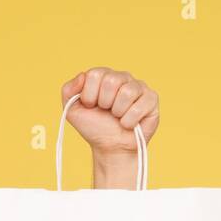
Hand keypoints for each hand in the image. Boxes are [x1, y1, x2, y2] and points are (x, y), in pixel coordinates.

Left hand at [60, 67, 158, 188]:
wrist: (110, 146)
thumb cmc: (94, 127)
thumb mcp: (72, 110)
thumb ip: (68, 90)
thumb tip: (82, 75)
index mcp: (104, 76)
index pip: (95, 74)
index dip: (89, 95)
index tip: (91, 106)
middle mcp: (123, 77)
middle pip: (111, 81)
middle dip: (104, 103)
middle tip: (106, 112)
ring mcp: (139, 87)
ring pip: (126, 92)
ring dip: (117, 112)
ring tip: (117, 117)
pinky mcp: (151, 99)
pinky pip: (138, 107)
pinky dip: (129, 121)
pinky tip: (128, 123)